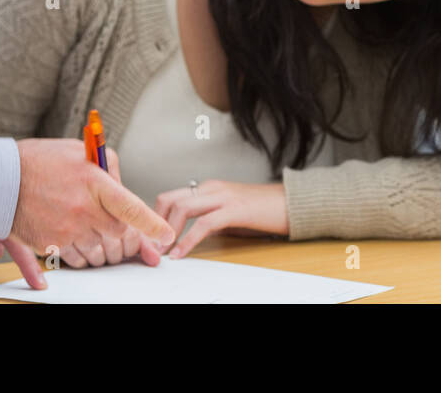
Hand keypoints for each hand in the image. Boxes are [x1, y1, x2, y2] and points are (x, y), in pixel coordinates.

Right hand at [11, 138, 175, 276]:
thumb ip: (107, 169)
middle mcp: (83, 209)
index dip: (153, 225)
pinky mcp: (52, 245)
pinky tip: (68, 231)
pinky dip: (80, 249)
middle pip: (118, 233)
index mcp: (94, 181)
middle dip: (118, 228)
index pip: (132, 208)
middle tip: (105, 217)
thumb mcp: (79, 152)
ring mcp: (67, 230)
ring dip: (98, 241)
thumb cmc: (40, 161)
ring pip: (99, 248)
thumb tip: (123, 189)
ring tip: (81, 221)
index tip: (166, 234)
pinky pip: (78, 257)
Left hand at [154, 180, 287, 258]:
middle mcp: (211, 187)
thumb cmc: (261, 210)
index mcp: (208, 187)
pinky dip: (188, 240)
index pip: (171, 196)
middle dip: (155, 223)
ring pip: (182, 208)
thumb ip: (208, 217)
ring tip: (162, 251)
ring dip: (168, 232)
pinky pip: (203, 224)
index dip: (156, 217)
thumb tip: (187, 233)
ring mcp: (222, 197)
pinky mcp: (234, 210)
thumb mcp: (228, 211)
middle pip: (169, 199)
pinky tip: (181, 253)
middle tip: (151, 245)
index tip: (150, 236)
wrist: (290, 203)